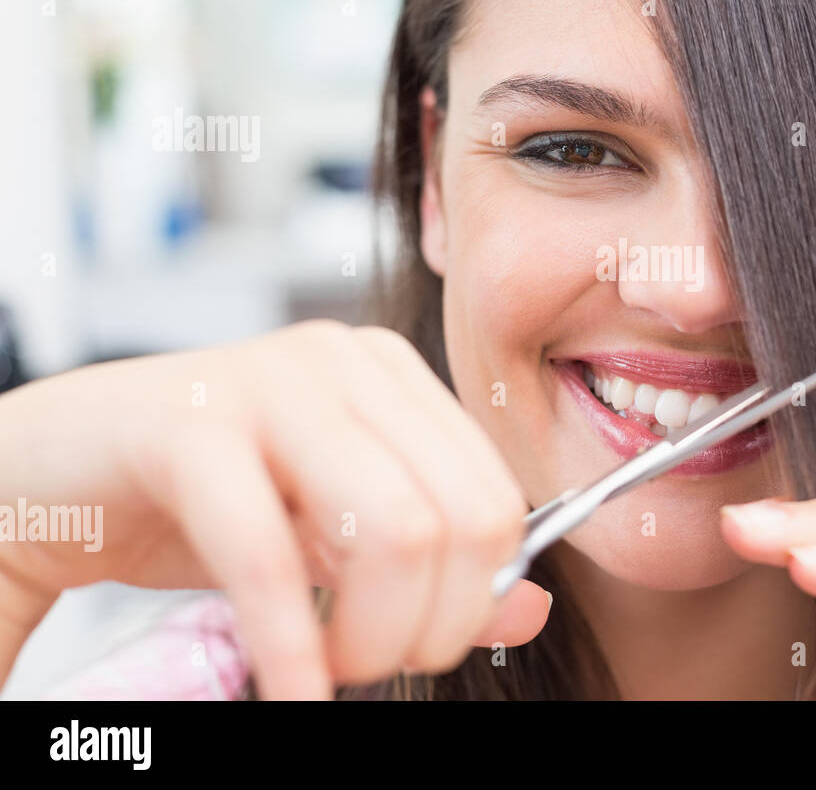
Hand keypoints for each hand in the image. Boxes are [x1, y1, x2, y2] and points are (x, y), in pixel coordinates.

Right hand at [0, 320, 548, 697]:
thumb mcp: (330, 538)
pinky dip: (290, 648)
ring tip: (325, 668)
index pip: (496, 498)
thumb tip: (527, 607)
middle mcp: (344, 361)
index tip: (426, 640)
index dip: (476, 595)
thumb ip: (434, 569)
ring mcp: (270, 382)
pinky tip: (292, 694)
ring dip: (370, 637)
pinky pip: (271, 557)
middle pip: (460, 519)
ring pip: (395, 531)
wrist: (46, 473)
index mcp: (391, 374)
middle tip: (373, 665)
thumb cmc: (194, 502)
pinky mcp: (189, 426)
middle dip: (432, 624)